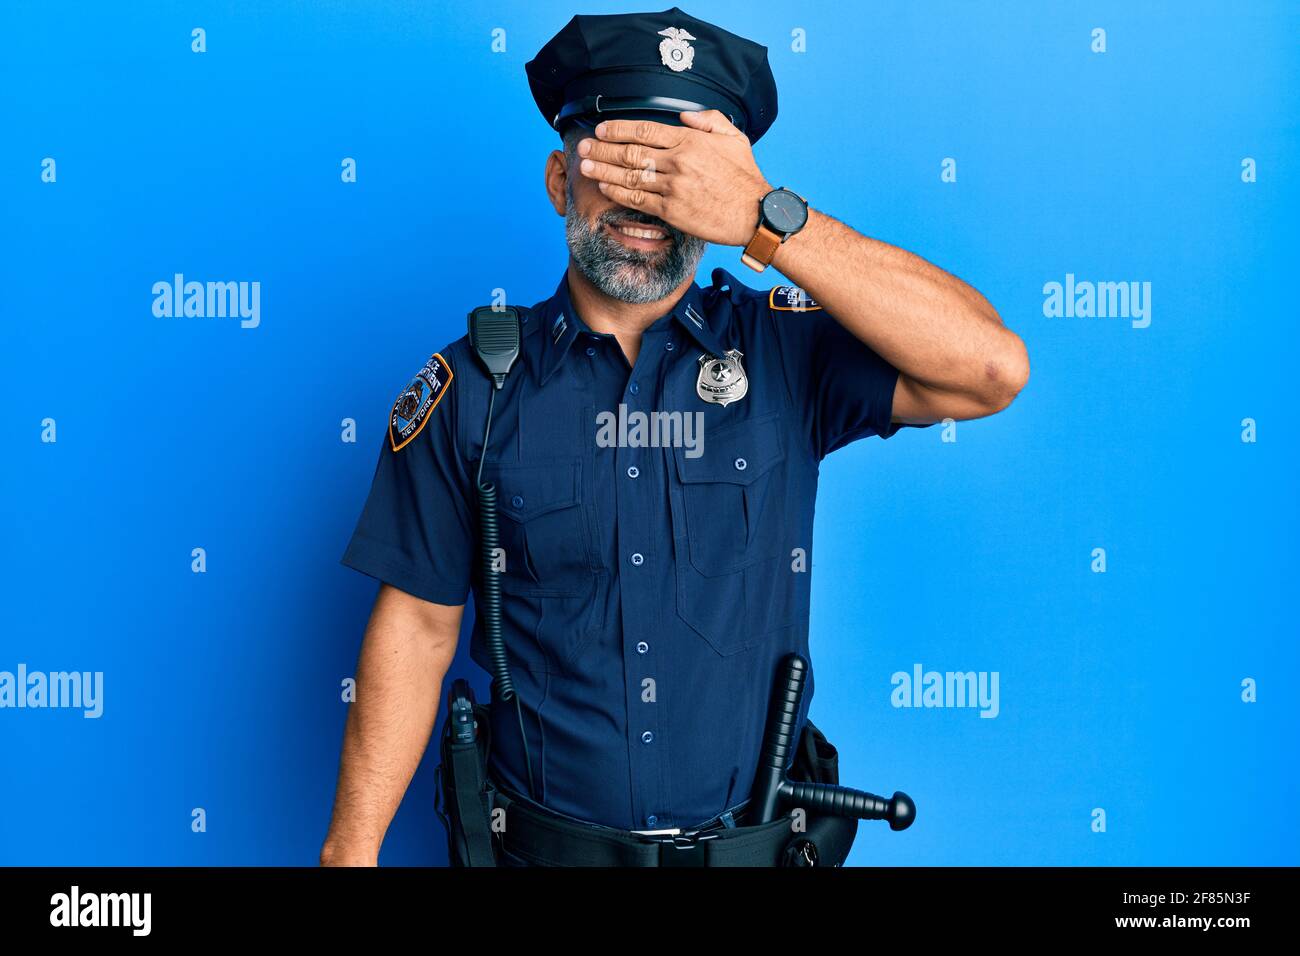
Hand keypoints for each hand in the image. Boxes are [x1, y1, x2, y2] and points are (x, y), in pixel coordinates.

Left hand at [577, 111, 772, 246]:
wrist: (756, 214)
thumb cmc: (745, 177)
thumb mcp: (734, 138)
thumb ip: (708, 121)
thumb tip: (684, 115)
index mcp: (690, 140)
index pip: (644, 130)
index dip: (618, 129)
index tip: (602, 129)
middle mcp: (678, 161)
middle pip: (630, 152)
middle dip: (603, 149)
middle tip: (584, 147)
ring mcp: (673, 187)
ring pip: (629, 176)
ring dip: (604, 171)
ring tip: (585, 167)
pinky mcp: (672, 211)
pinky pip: (638, 200)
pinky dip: (618, 192)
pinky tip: (605, 188)